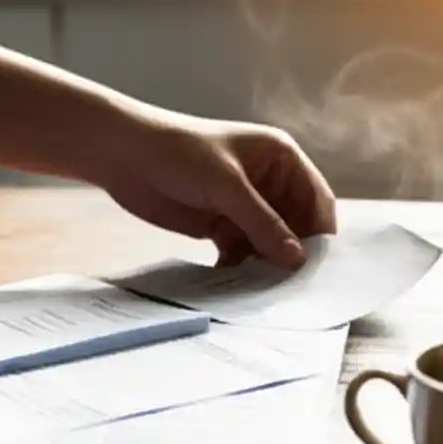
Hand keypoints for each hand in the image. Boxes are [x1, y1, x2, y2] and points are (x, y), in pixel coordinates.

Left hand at [99, 111, 336, 268]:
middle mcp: (268, 182)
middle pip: (295, 226)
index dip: (320, 232)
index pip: (315, 200)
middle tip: (292, 287)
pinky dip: (242, 267)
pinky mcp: (221, 224)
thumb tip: (297, 260)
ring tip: (264, 290)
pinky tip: (237, 284)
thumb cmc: (179, 153)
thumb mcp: (226, 186)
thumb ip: (263, 223)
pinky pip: (243, 251)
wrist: (123, 156)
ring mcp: (244, 205)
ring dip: (266, 264)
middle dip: (291, 253)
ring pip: (268, 242)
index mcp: (280, 158)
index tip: (319, 268)